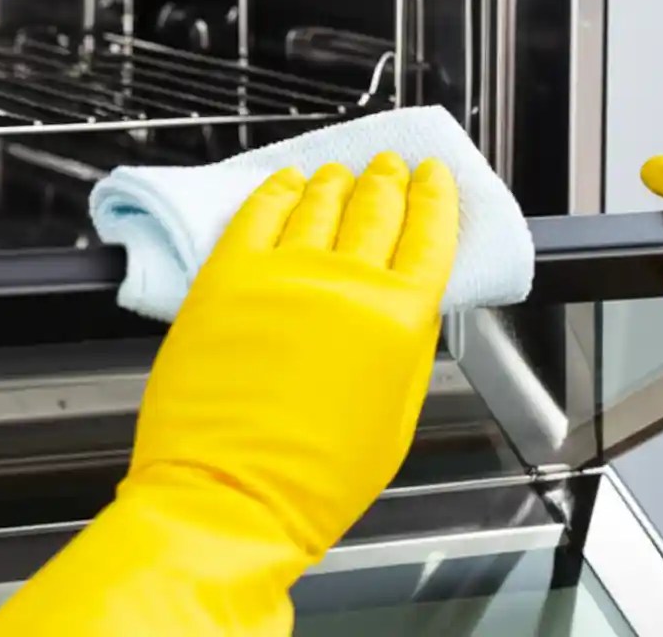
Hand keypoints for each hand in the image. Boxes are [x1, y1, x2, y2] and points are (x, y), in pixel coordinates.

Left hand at [0, 153, 458, 636]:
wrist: (230, 498)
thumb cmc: (315, 480)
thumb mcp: (396, 421)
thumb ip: (406, 351)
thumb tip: (407, 308)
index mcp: (398, 320)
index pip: (428, 235)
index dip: (435, 198)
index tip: (435, 177)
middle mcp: (345, 284)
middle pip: (376, 207)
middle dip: (388, 180)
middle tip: (391, 165)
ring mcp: (282, 274)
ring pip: (319, 202)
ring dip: (335, 181)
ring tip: (341, 171)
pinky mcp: (227, 277)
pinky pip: (258, 213)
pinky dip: (277, 191)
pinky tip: (287, 182)